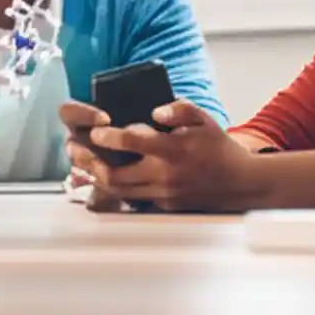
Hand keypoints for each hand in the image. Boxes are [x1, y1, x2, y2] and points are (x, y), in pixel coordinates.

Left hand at [62, 99, 263, 211]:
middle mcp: (163, 175)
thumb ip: (180, 108)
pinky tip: (100, 176)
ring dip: (95, 176)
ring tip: (80, 163)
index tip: (96, 129)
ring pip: (118, 191)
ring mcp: (162, 194)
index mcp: (172, 150)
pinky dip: (113, 188)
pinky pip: (131, 198)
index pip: (132, 143)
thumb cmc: (218, 148)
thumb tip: (155, 111)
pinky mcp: (162, 206)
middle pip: (115, 176)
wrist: (240, 184)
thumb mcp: (204, 120)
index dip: (109, 136)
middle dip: (90, 162)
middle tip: (74, 149)